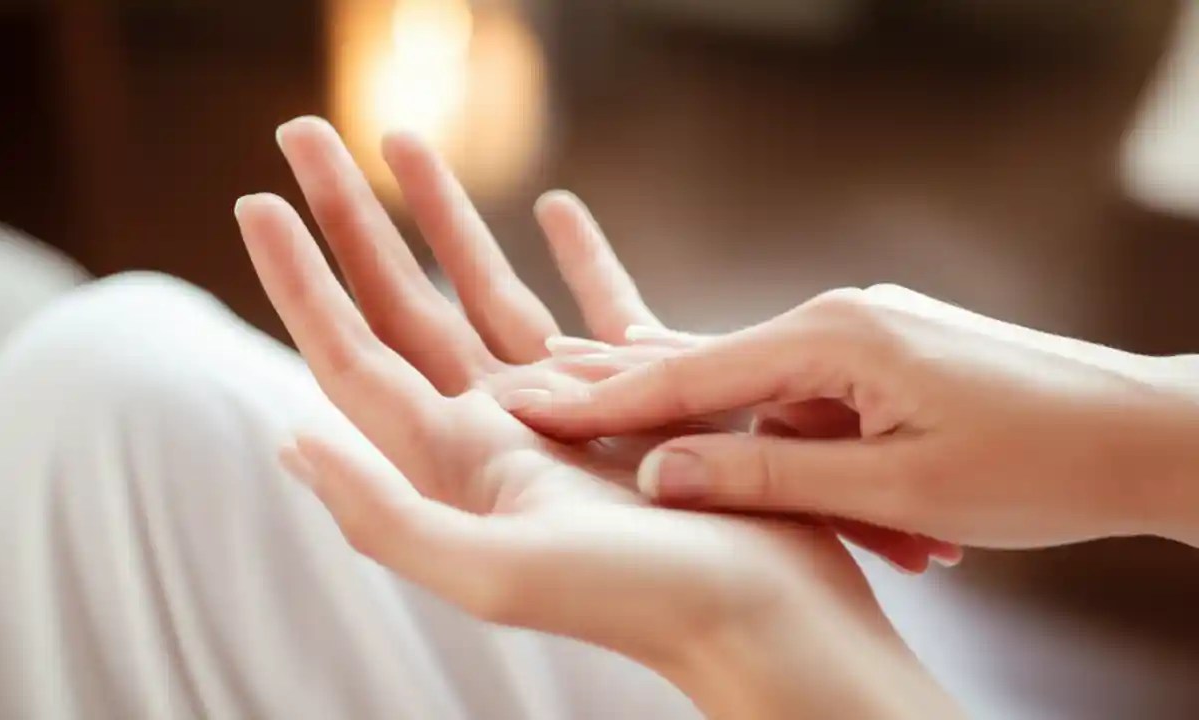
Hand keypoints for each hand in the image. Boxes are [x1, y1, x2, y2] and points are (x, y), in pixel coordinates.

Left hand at [234, 117, 957, 717]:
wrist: (768, 620)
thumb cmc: (643, 604)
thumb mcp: (496, 572)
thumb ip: (385, 515)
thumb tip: (289, 439)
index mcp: (456, 464)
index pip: (353, 356)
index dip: (299, 282)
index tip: (256, 202)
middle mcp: (500, 432)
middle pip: (405, 307)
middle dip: (354, 224)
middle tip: (307, 134)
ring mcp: (570, 412)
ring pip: (487, 295)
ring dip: (445, 221)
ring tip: (408, 143)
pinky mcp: (641, 397)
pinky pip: (594, 309)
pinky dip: (575, 257)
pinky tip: (556, 209)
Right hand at [504, 284, 1198, 548]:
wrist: (1150, 434)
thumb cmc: (1037, 466)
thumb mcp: (894, 490)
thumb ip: (766, 479)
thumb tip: (659, 474)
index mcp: (832, 337)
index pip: (688, 375)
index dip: (603, 403)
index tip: (525, 409)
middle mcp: (840, 319)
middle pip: (719, 380)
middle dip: (659, 426)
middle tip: (543, 415)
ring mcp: (870, 335)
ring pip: (783, 411)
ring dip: (794, 481)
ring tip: (866, 544)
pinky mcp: (895, 359)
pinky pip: (829, 413)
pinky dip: (835, 467)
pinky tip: (891, 523)